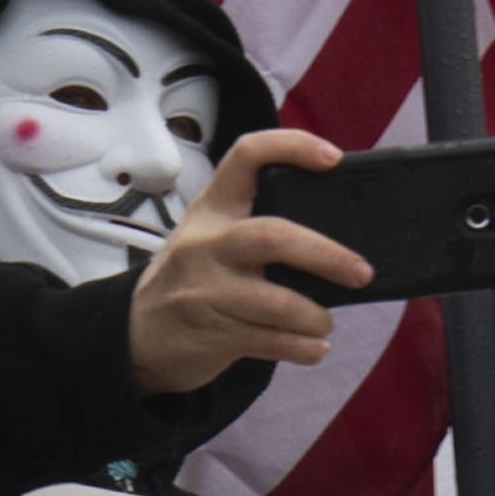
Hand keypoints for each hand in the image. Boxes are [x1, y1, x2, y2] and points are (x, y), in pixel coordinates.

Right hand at [127, 129, 372, 394]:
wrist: (135, 335)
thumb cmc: (191, 277)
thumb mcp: (210, 237)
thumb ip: (258, 227)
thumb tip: (341, 239)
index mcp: (212, 209)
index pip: (247, 156)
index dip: (293, 147)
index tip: (333, 157)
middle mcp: (207, 244)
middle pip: (275, 236)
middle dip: (327, 255)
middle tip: (360, 271)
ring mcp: (206, 291)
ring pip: (277, 303)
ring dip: (315, 317)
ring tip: (324, 322)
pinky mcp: (212, 334)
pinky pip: (271, 342)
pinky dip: (303, 348)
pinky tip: (314, 347)